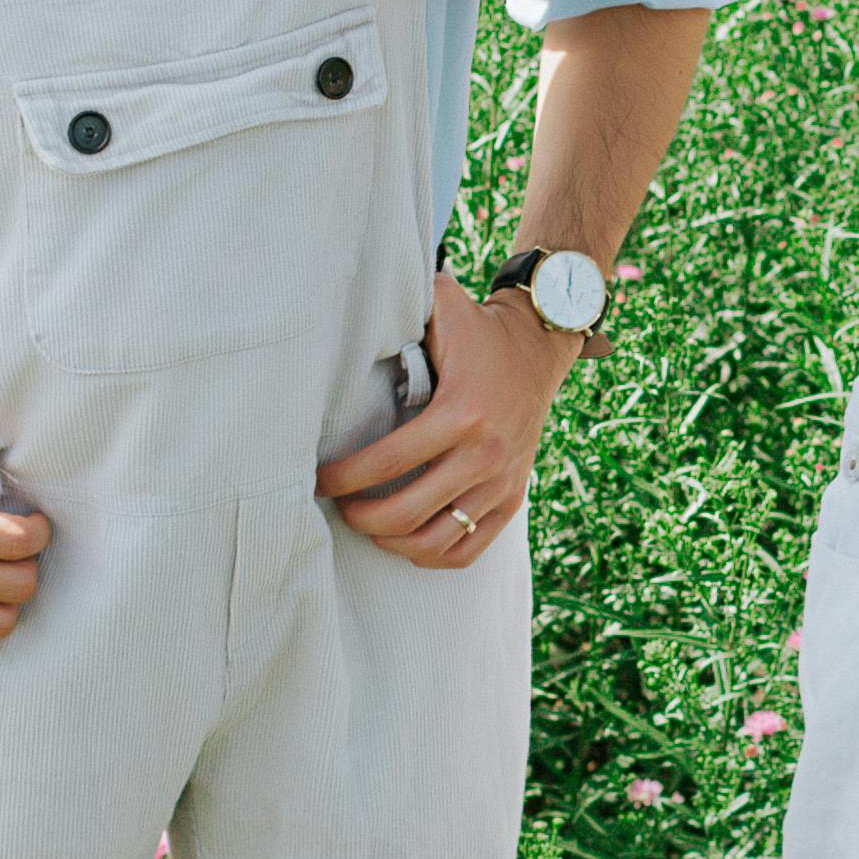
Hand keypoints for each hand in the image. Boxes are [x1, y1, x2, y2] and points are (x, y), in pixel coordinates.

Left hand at [320, 268, 564, 570]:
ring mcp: (501, 482)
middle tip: (339, 506)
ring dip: (391, 541)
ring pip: (436, 540)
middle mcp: (485, 454)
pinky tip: (404, 540)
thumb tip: (344, 304)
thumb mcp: (443, 307)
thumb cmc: (479, 330)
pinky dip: (430, 555)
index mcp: (462, 413)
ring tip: (368, 525)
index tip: (319, 479)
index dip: (345, 478)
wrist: (540, 348)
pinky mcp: (511, 499)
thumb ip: (397, 303)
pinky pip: (468, 550)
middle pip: (408, 512)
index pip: (389, 461)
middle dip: (360, 516)